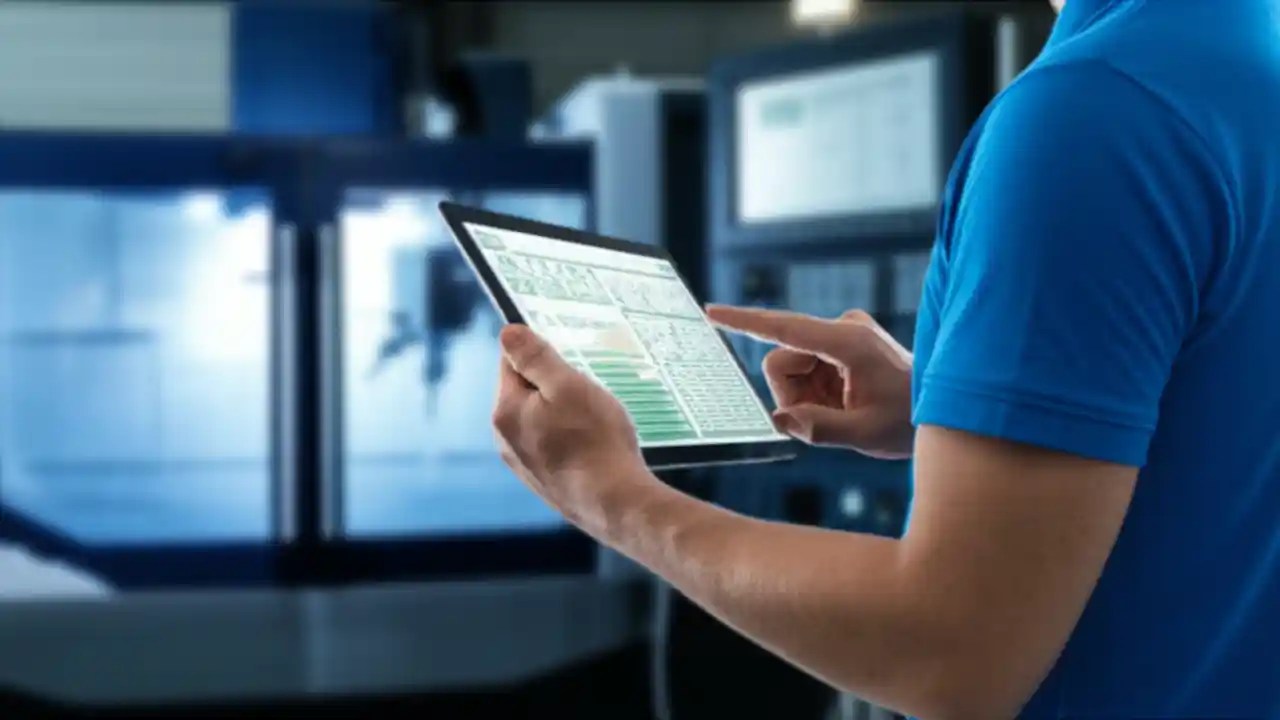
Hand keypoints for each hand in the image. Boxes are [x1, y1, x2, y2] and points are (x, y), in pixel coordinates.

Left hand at [492, 324, 656, 534]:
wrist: (614, 503)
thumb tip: (507, 332)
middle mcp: (505, 438)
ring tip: (594, 420)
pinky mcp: (543, 479)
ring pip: (540, 418)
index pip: (511, 361)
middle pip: (525, 391)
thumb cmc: (595, 441)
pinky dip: (569, 436)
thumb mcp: (568, 386)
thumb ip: (535, 358)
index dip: (540, 353)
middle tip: (587, 390)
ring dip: (563, 411)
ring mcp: (523, 463)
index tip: (569, 360)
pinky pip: (551, 443)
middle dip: (553, 384)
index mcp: (506, 410)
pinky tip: (593, 444)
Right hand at [706, 306, 913, 458]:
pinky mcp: (842, 343)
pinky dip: (815, 392)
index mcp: (848, 342)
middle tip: (824, 420)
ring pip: (790, 368)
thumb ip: (818, 429)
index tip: (712, 311)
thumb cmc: (911, 420)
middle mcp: (842, 328)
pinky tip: (844, 403)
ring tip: (841, 412)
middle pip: (781, 361)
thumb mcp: (865, 434)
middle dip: (791, 395)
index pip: (784, 328)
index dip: (744, 322)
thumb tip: (780, 419)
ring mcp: (843, 334)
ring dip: (805, 396)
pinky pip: (806, 368)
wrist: (945, 407)